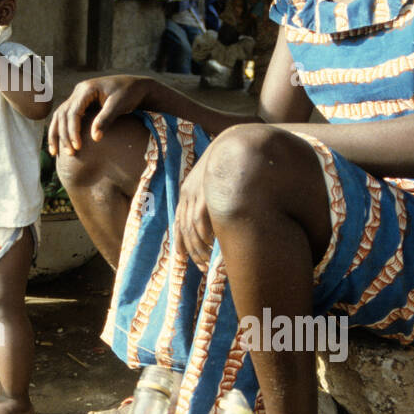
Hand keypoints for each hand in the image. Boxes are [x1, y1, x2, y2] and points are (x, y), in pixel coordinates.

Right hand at [47, 75, 153, 155]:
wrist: (136, 86)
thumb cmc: (130, 94)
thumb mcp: (119, 105)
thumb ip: (106, 119)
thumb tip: (95, 138)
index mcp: (86, 89)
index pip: (72, 112)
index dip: (72, 131)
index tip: (78, 147)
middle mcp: (78, 91)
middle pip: (62, 115)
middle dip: (63, 135)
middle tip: (70, 153)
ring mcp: (78, 97)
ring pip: (59, 116)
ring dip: (56, 134)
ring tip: (55, 153)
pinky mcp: (81, 104)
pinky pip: (66, 117)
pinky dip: (61, 130)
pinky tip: (60, 144)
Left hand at [173, 148, 217, 273]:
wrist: (234, 144)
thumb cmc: (229, 166)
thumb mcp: (214, 182)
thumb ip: (211, 200)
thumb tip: (218, 224)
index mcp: (187, 192)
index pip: (179, 222)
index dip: (180, 242)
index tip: (183, 258)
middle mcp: (188, 194)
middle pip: (184, 230)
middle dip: (191, 252)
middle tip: (201, 268)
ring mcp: (196, 194)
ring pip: (191, 229)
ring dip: (198, 249)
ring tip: (207, 263)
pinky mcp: (206, 194)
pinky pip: (201, 221)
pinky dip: (204, 237)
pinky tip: (211, 247)